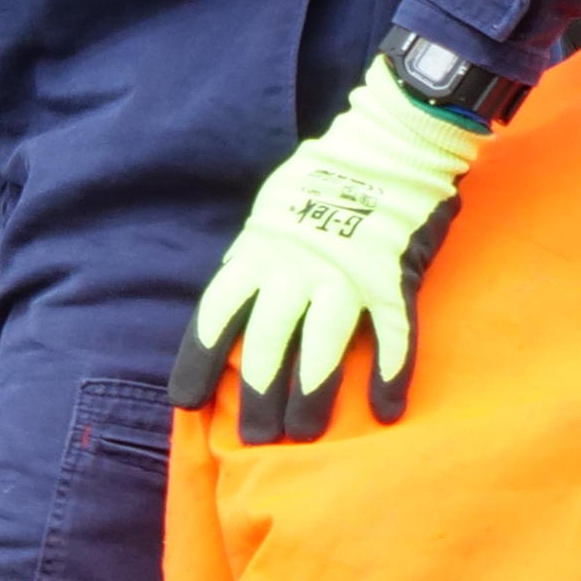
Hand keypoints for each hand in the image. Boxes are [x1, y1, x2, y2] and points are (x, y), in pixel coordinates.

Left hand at [171, 66, 486, 441]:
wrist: (390, 141)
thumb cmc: (321, 179)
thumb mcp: (268, 212)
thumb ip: (252, 257)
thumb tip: (234, 300)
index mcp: (258, 252)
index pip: (216, 314)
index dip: (199, 362)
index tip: (185, 402)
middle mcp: (296, 268)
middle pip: (268, 343)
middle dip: (258, 396)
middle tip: (254, 439)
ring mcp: (347, 274)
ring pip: (323, 346)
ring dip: (313, 396)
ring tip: (303, 437)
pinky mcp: (394, 277)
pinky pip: (394, 334)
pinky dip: (391, 374)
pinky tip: (386, 411)